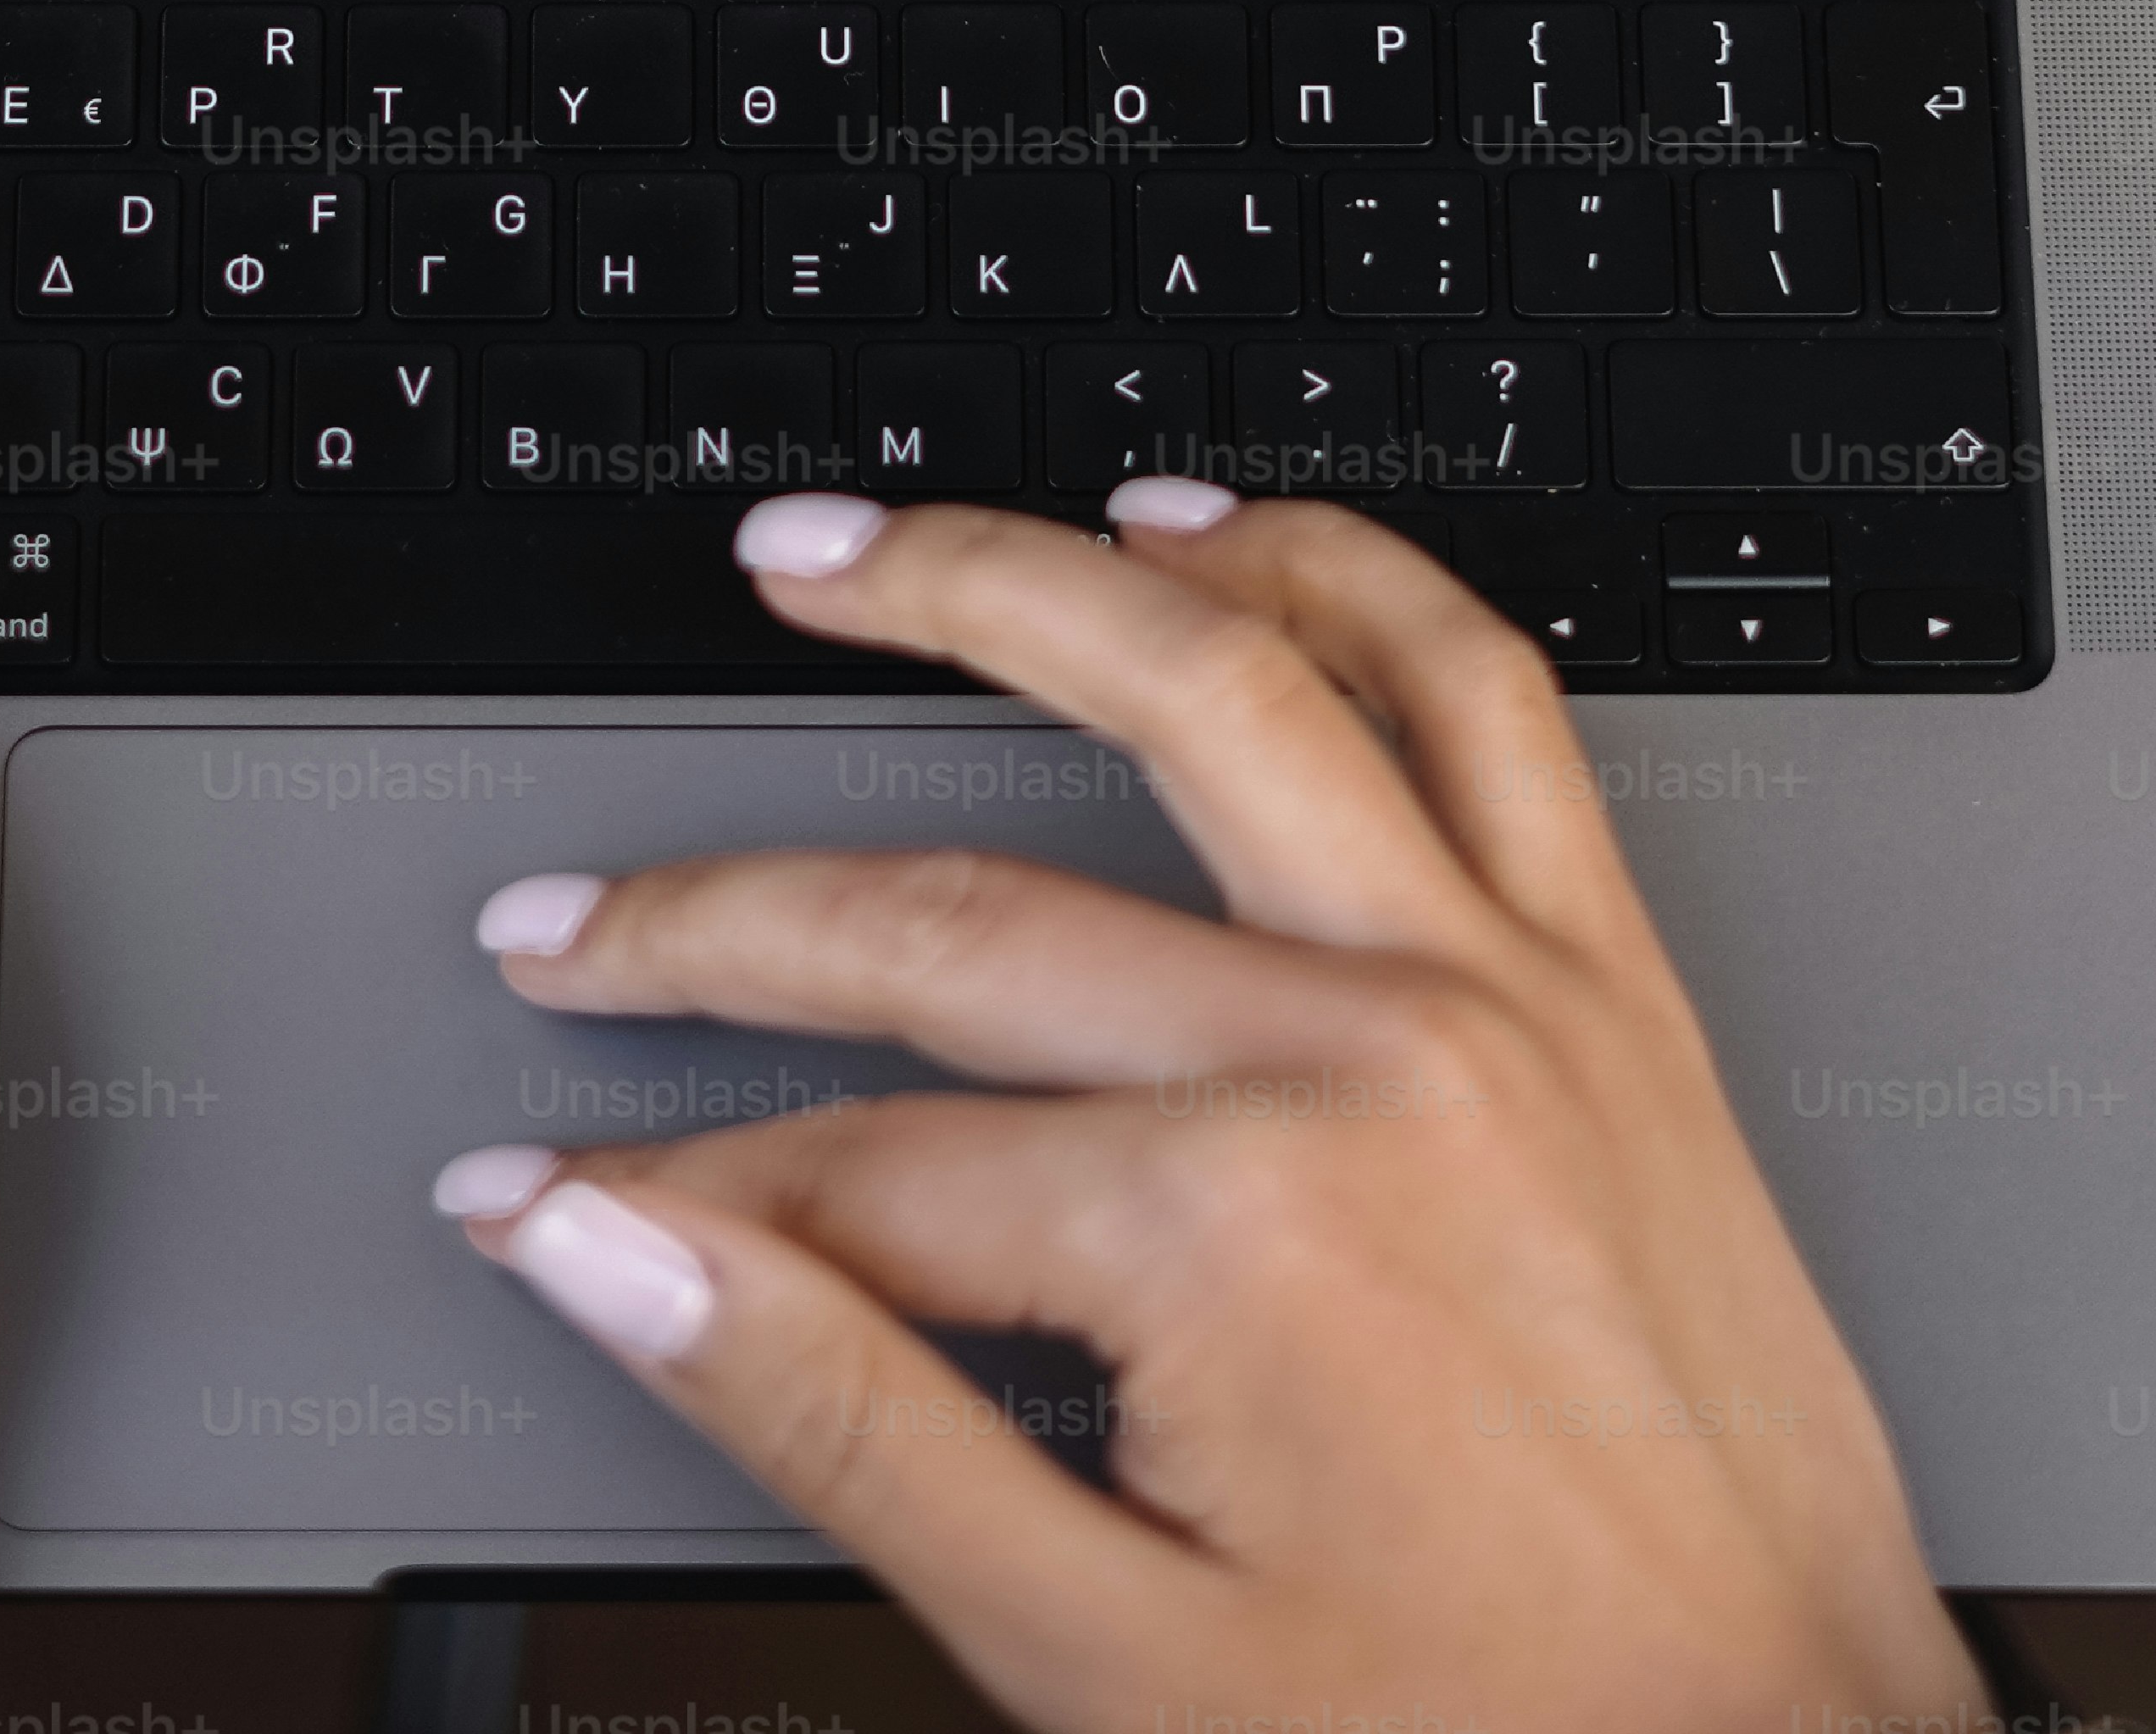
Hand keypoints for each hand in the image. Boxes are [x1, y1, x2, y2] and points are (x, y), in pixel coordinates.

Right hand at [437, 484, 1983, 1733]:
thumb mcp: (1100, 1653)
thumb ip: (830, 1420)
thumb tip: (604, 1255)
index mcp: (1233, 1232)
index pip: (848, 1173)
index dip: (666, 1197)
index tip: (539, 1194)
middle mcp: (1368, 1058)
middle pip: (963, 918)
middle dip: (720, 917)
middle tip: (571, 917)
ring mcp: (1504, 991)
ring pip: (1221, 682)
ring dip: (1005, 584)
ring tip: (840, 553)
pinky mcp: (1615, 985)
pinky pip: (1484, 698)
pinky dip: (1342, 576)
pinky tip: (1212, 534)